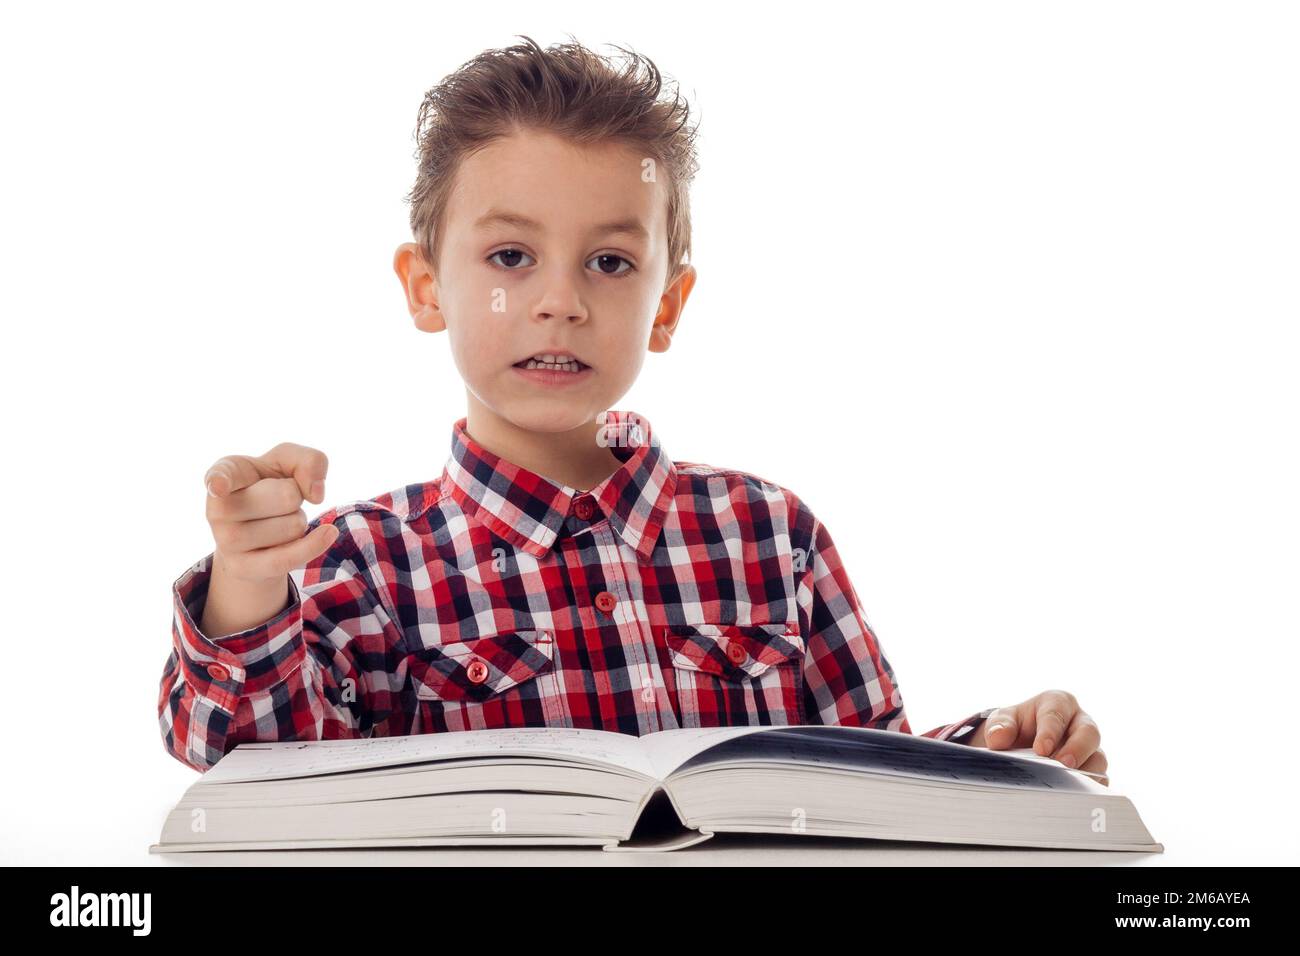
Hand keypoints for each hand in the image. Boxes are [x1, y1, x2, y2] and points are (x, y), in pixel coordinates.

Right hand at [204, 442, 338, 583]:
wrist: (252, 536)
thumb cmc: (270, 487)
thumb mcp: (288, 462)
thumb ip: (308, 460)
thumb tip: (316, 494)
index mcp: (226, 473)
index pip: (222, 476)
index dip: (220, 480)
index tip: (218, 485)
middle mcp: (217, 509)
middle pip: (288, 496)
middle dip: (297, 496)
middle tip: (278, 501)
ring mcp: (226, 541)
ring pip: (294, 526)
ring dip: (297, 521)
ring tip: (276, 521)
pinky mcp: (242, 568)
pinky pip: (288, 558)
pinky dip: (313, 546)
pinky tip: (328, 533)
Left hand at [973, 689, 1108, 785]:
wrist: (1020, 743)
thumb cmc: (1016, 726)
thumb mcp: (1003, 720)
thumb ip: (1000, 725)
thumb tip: (998, 739)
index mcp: (1058, 703)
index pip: (1057, 714)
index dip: (1050, 731)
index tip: (1041, 749)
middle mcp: (1079, 723)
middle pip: (1089, 733)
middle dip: (1077, 749)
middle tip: (1062, 766)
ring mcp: (1089, 748)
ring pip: (1098, 759)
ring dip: (1085, 773)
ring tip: (1068, 787)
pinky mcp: (1093, 770)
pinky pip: (1099, 780)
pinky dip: (1089, 790)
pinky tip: (1075, 800)